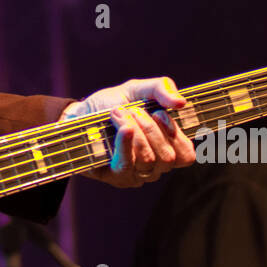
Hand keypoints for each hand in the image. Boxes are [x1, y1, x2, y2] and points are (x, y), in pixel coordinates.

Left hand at [64, 77, 195, 187]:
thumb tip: (181, 103)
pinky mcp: (116, 177)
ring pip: (149, 160)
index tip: (159, 113)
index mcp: (166, 148)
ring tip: (118, 114)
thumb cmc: (112, 103)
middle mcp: (155, 166)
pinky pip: (128, 165)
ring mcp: (136, 174)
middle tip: (133, 110)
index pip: (186, 156)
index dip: (176, 134)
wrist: (80, 113)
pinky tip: (123, 128)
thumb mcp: (138, 89)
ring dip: (135, 131)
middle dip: (151, 128)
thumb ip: (162, 89)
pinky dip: (126, 143)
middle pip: (168, 157)